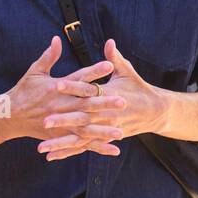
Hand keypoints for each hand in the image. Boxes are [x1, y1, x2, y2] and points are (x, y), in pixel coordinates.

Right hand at [4, 37, 124, 159]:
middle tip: (122, 101)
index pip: (79, 78)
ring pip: (86, 127)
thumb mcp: (35, 71)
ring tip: (121, 130)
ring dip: (104, 130)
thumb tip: (56, 38)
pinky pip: (82, 143)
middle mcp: (61, 105)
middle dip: (104, 103)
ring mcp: (61, 123)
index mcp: (57, 88)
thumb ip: (48, 56)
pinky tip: (114, 149)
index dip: (94, 71)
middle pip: (86, 104)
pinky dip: (98, 147)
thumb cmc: (23, 91)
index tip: (109, 65)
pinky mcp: (61, 135)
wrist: (10, 116)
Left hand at [38, 39, 168, 160]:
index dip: (72, 86)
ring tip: (42, 147)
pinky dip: (68, 152)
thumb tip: (109, 41)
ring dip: (61, 142)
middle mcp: (106, 114)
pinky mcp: (104, 138)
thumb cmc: (138, 88)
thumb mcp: (127, 71)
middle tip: (45, 120)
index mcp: (108, 94)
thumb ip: (115, 58)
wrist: (154, 112)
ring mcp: (105, 128)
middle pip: (82, 117)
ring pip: (80, 137)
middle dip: (63, 120)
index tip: (56, 84)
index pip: (88, 89)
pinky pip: (84, 147)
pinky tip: (52, 156)